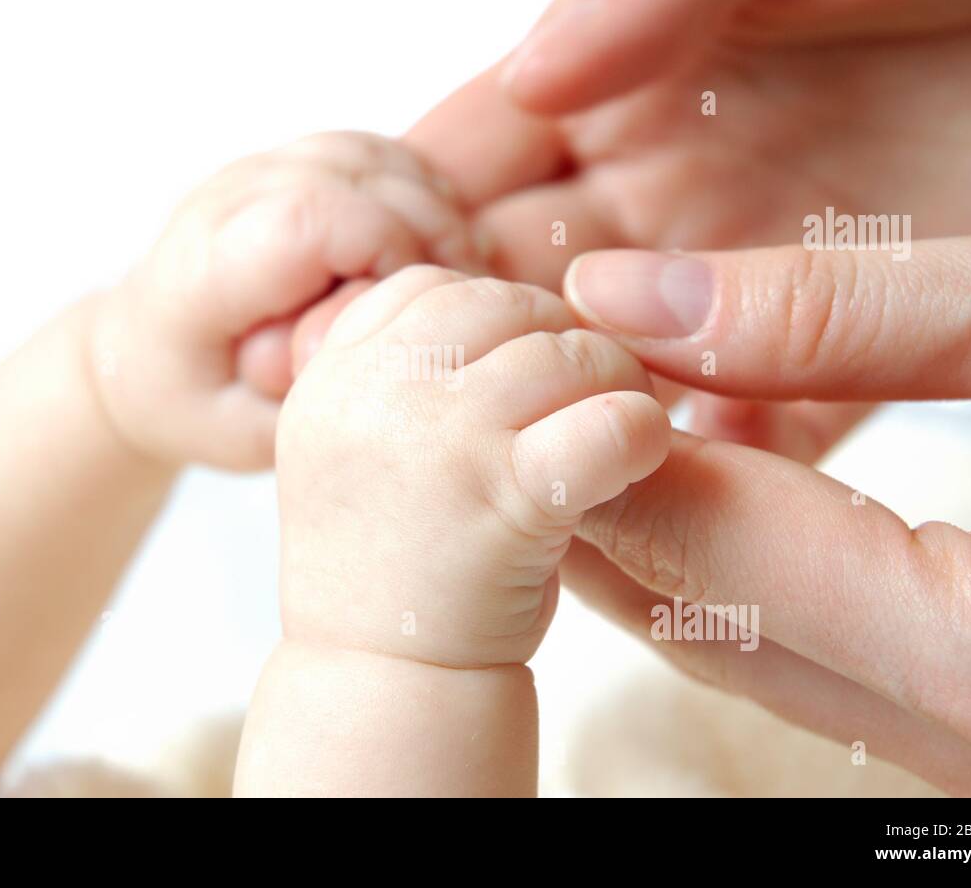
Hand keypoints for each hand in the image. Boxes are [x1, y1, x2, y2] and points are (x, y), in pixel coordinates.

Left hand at [89, 132, 480, 468]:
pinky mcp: (287, 160)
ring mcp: (256, 169)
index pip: (314, 220)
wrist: (139, 354)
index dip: (391, 252)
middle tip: (467, 303)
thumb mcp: (245, 436)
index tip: (427, 309)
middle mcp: (228, 200)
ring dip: (434, 210)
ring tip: (456, 277)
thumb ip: (315, 393)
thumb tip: (393, 344)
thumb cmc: (191, 402)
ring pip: (374, 154)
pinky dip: (419, 191)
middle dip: (433, 234)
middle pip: (359, 177)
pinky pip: (374, 152)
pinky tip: (432, 247)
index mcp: (205, 270)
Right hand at [276, 265, 670, 666]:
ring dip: (610, 388)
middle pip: (503, 306)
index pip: (434, 289)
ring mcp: (435, 437)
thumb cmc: (393, 563)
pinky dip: (640, 433)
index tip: (520, 379)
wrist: (382, 681)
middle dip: (559, 344)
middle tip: (581, 402)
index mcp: (331, 376)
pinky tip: (632, 461)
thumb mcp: (359, 446)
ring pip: (565, 353)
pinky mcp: (504, 494)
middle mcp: (370, 392)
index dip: (495, 323)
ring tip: (606, 441)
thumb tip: (508, 307)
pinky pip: (608, 421)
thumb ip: (407, 370)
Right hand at [406, 0, 970, 457]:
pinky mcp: (852, 331)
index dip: (400, 217)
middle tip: (379, 414)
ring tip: (481, 479)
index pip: (482, 154)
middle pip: (524, 278)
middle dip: (451, 342)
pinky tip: (649, 506)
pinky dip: (707, 462)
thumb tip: (538, 72)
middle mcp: (678, 181)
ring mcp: (756, 264)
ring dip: (555, 414)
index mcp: (639, 74)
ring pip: (622, 360)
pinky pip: (764, 419)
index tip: (329, 287)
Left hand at [558, 214, 970, 795]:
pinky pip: (807, 655)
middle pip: (699, 615)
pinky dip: (732, 570)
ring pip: (740, 646)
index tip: (530, 358)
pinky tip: (695, 486)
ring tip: (584, 423)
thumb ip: (846, 314)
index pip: (710, 542)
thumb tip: (629, 298)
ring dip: (651, 535)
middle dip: (598, 491)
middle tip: (528, 391)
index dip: (601, 438)